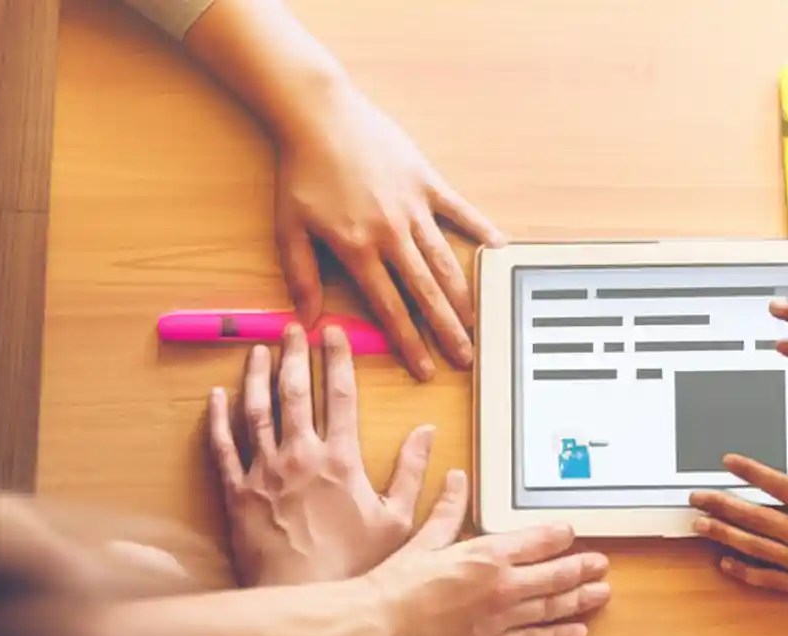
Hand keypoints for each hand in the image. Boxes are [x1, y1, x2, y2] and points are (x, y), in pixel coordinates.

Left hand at [208, 323, 433, 585]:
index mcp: (341, 459)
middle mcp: (300, 456)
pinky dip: (217, 420)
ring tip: (257, 349)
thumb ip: (413, 472)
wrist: (304, 599)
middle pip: (295, 392)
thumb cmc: (354, 566)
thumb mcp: (399, 519)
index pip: (340, 394)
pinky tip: (216, 397)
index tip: (333, 332)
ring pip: (257, 411)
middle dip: (294, 354)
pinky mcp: (237, 494)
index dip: (337, 358)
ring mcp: (265, 473)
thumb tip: (426, 433)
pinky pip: (222, 449)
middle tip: (292, 328)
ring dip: (257, 376)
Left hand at [275, 85, 504, 380]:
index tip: (425, 368)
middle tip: (466, 358)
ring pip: (445, 260)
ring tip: (479, 321)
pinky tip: (499, 249)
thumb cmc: (301, 170)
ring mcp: (413, 207)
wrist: (319, 115)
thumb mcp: (289, 226)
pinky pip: (459, 211)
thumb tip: (307, 319)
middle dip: (447, 330)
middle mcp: (391, 233)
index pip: (389, 307)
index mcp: (357, 248)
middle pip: (426, 292)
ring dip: (464, 295)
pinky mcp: (426, 182)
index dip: (409, 342)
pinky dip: (480, 229)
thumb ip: (301, 275)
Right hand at [362, 473, 611, 635]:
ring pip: (551, 607)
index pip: (538, 541)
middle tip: (602, 564)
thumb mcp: (426, 538)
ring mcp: (499, 619)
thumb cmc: (397, 582)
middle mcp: (501, 586)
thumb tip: (458, 479)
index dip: (560, 536)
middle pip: (555, 575)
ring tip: (601, 593)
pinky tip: (577, 631)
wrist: (377, 625)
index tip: (572, 533)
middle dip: (583, 568)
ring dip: (580, 600)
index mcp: (487, 555)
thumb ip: (449, 509)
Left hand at [688, 445, 787, 626]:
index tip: (729, 461)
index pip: (780, 486)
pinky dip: (743, 571)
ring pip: (754, 546)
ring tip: (699, 524)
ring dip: (724, 534)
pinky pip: (767, 578)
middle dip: (722, 503)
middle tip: (696, 496)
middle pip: (756, 516)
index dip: (751, 472)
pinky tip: (725, 564)